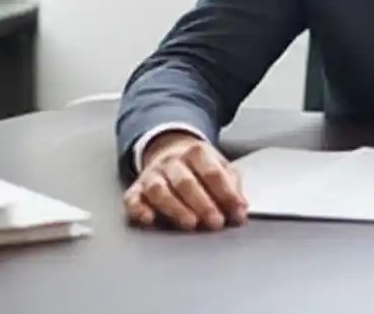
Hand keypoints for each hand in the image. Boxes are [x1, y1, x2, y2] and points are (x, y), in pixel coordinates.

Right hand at [123, 131, 248, 230]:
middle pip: (185, 182)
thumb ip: (232, 186)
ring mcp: (152, 175)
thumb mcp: (220, 168)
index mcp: (196, 152)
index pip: (212, 172)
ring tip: (190, 223)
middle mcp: (171, 162)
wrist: (169, 151)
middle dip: (202, 204)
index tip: (237, 212)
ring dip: (175, 208)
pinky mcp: (136, 189)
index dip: (226, 194)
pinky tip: (149, 219)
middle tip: (215, 222)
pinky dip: (139, 209)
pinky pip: (132, 198)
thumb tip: (241, 209)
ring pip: (159, 190)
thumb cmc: (199, 167)